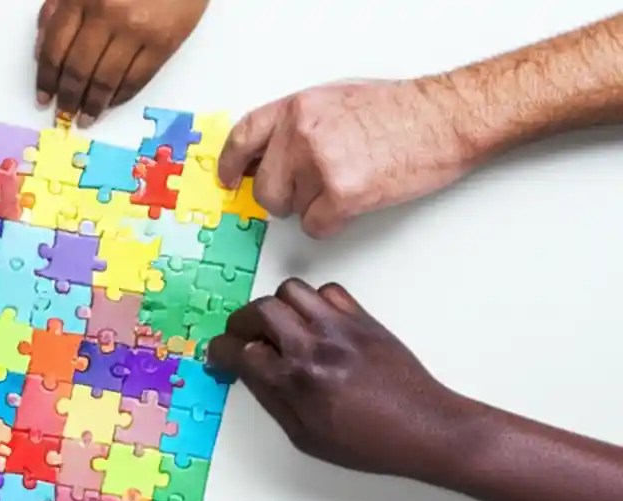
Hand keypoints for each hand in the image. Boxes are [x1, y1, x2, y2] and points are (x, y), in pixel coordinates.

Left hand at [36, 0, 208, 124]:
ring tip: (86, 118)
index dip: (46, 78)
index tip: (42, 97)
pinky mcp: (164, 41)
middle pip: (78, 69)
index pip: (54, 48)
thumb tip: (41, 48)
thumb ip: (59, 6)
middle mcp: (106, 14)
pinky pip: (137, 78)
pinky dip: (121, 96)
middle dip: (68, 97)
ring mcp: (137, 29)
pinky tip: (111, 104)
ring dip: (93, 104)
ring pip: (106, 79)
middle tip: (63, 114)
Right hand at [206, 279, 471, 479]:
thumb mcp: (306, 437)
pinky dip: (313, 302)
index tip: (219, 358)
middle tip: (243, 340)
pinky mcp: (364, 319)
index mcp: (297, 382)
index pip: (240, 351)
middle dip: (241, 324)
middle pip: (260, 310)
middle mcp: (316, 347)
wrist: (425, 429)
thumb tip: (247, 373)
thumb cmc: (367, 444)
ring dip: (276, 307)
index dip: (220, 353)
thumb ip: (272, 400)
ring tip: (279, 328)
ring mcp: (341, 327)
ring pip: (291, 290)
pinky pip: (328, 291)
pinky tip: (314, 325)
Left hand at [218, 79, 474, 237]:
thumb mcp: (334, 101)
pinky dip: (332, 224)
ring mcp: (320, 164)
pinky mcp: (343, 194)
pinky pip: (316, 227)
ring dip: (315, 209)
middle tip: (310, 192)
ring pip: (292, 211)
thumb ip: (297, 126)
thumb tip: (270, 156)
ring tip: (347, 185)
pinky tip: (356, 203)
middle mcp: (301, 134)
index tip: (228, 180)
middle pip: (264, 189)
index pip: (242, 138)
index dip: (230, 164)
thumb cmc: (400, 110)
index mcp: (297, 108)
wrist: (445, 118)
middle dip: (283, 199)